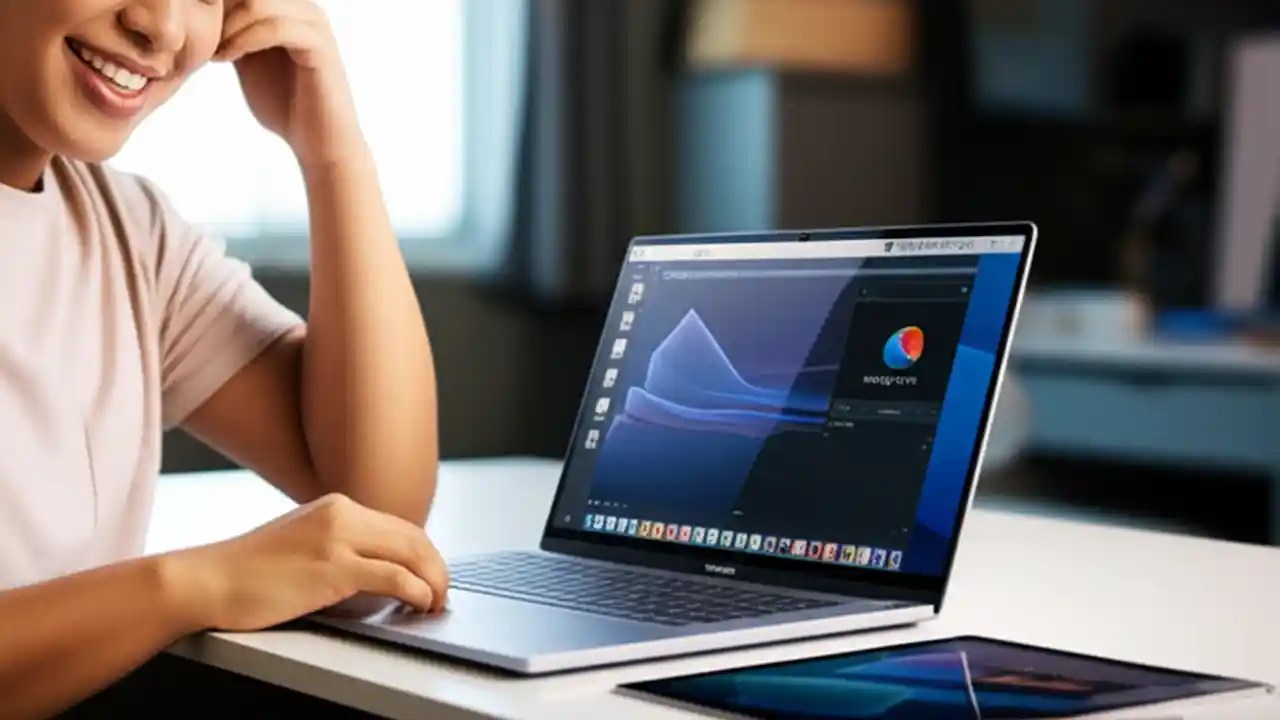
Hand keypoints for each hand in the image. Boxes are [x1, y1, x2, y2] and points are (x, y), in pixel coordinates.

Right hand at [172, 493, 449, 632]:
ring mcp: (338, 538)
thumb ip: (338, 546)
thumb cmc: (246, 572)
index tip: (432, 577)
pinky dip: (417, 591)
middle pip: (413, 537)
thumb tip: (376, 569)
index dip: (423, 554)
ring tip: (436, 603)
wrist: (206, 580)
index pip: (400, 526)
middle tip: (443, 594)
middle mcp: (341, 514)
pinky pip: (394, 576)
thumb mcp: (301, 544)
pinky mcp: (333, 567)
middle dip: (436, 567)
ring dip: (434, 581)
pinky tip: (419, 604)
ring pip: (412, 552)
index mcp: (336, 506)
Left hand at [214, 0, 363, 167]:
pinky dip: (243, 40)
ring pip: (258, 2)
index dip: (214, 6)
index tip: (192, 31)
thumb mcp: (247, 60)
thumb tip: (200, 17)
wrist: (319, 140)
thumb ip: (232, 33)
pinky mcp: (319, 44)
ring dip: (227, 26)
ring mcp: (313, 23)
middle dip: (217, 11)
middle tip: (199, 40)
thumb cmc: (285, 104)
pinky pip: (275, 28)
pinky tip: (227, 59)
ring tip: (214, 53)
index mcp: (287, 7)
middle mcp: (303, 6)